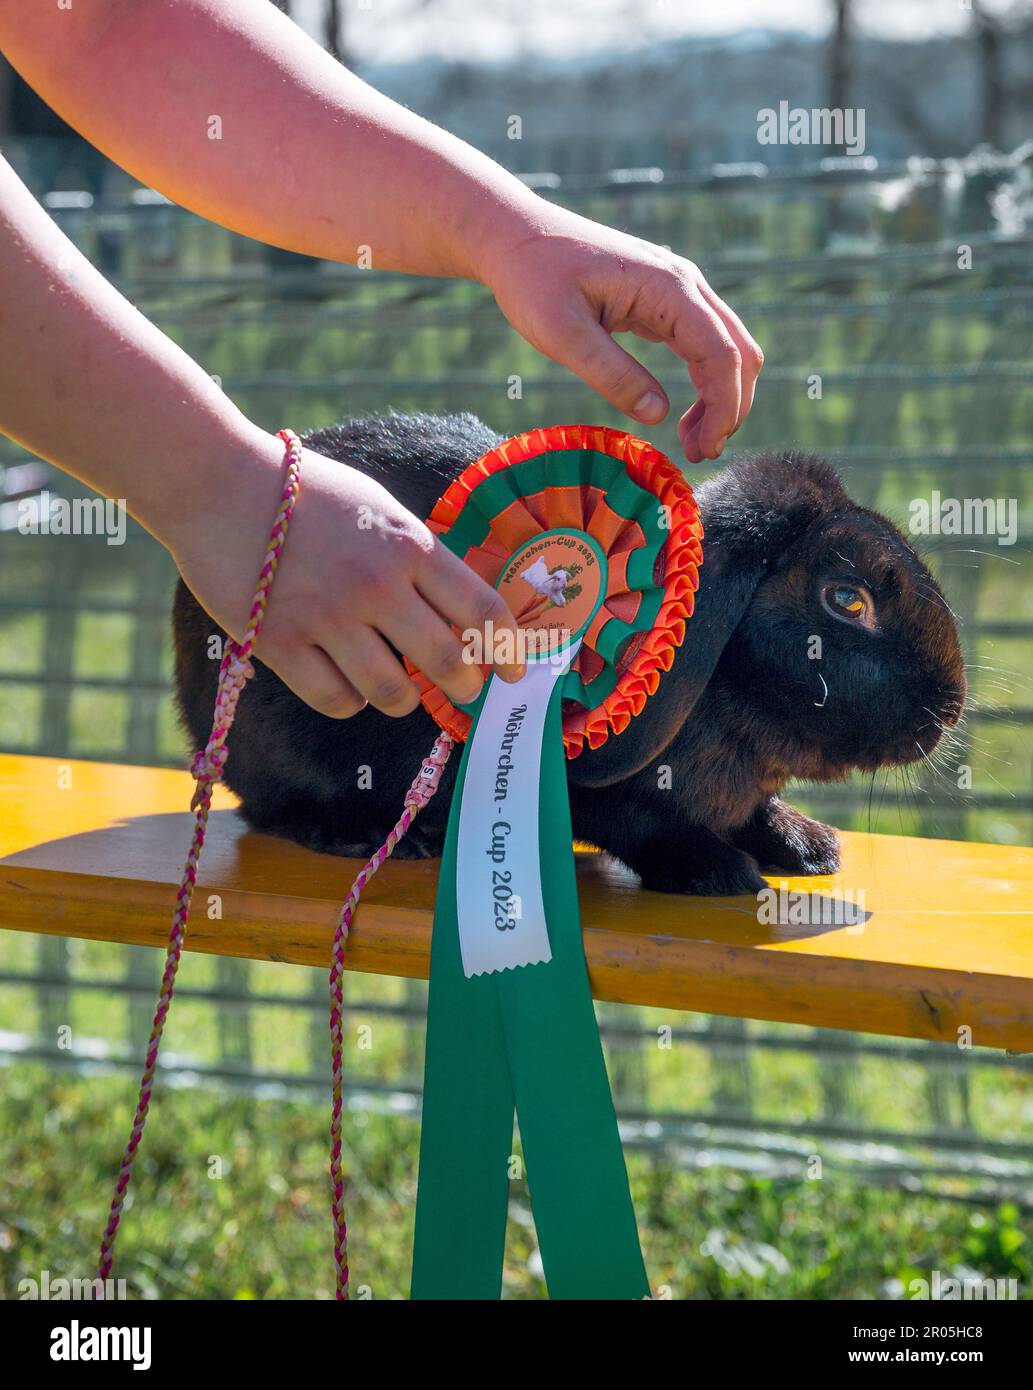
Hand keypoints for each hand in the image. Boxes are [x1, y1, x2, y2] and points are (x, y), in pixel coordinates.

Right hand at [170, 435, 524, 718]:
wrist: (219, 485)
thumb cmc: (305, 493)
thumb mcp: (377, 509)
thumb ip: (418, 555)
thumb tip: (461, 609)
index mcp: (408, 545)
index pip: (482, 610)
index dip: (509, 648)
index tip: (516, 669)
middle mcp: (376, 585)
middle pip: (447, 662)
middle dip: (467, 685)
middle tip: (465, 688)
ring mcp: (327, 618)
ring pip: (394, 693)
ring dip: (406, 698)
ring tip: (401, 688)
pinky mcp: (280, 643)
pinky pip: (337, 700)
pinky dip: (352, 701)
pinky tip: (349, 682)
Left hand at [482, 202, 763, 463]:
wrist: (516, 237)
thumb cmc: (533, 280)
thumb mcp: (562, 334)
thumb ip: (611, 374)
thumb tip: (658, 415)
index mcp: (667, 287)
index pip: (722, 353)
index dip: (723, 407)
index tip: (705, 450)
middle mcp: (684, 283)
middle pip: (737, 352)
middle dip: (730, 408)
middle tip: (702, 454)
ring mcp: (677, 290)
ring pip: (726, 349)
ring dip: (721, 399)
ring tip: (694, 443)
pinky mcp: (663, 302)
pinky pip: (703, 346)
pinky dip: (704, 384)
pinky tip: (683, 417)